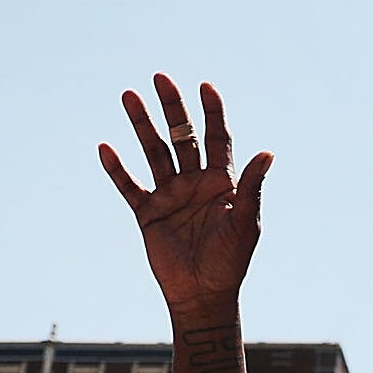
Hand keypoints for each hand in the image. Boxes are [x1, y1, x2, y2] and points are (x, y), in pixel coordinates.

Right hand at [99, 75, 273, 321]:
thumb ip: (251, 187)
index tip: (206, 86)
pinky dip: (117, 168)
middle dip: (172, 107)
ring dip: (142, 125)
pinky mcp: (148, 213)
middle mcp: (195, 182)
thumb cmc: (231, 261)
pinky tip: (105, 147)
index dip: (213, 112)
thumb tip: (267, 153)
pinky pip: (129, 186)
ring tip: (129, 96)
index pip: (218, 138)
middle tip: (160, 77)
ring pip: (154, 152)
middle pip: (182, 136)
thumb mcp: (244, 223)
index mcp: (222, 182)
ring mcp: (170, 195)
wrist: (203, 294)